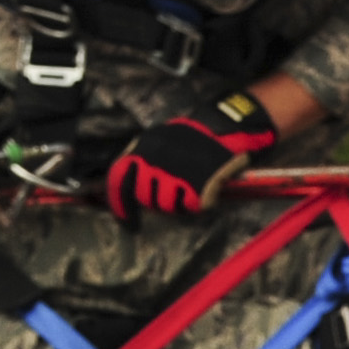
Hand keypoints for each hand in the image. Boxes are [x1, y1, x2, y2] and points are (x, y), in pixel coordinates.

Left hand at [105, 90, 278, 221]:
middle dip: (155, 202)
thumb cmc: (197, 135)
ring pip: (165, 205)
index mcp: (144, 146)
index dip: (119, 204)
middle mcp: (154, 160)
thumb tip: (133, 188)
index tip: (126, 220)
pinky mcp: (196, 187)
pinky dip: (195, 203)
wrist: (230, 127)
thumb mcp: (162, 140)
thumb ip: (146, 161)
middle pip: (143, 197)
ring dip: (176, 203)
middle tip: (172, 196)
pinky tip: (203, 190)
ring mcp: (174, 174)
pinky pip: (188, 206)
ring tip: (190, 189)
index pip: (118, 178)